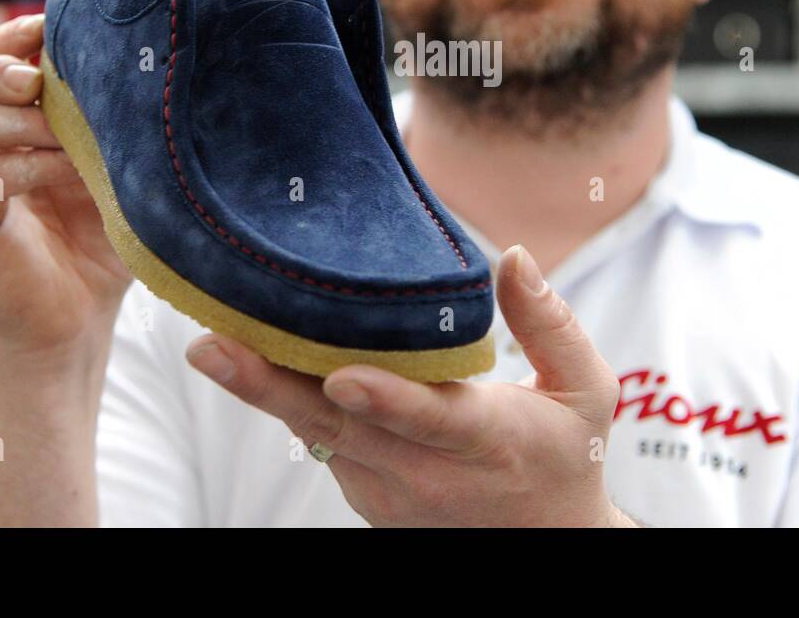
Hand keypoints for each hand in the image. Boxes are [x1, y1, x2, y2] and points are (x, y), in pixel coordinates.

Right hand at [0, 14, 132, 353]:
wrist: (81, 311)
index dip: (16, 34)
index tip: (59, 29)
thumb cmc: (102, 230)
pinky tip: (69, 172)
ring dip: (23, 121)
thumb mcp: (109, 160)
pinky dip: (27, 167)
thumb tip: (124, 60)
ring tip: (71, 136)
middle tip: (37, 77)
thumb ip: (100, 115)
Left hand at [186, 244, 633, 526]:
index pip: (429, 419)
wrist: (546, 543)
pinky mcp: (365, 493)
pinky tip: (251, 359)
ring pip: (317, 434)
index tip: (341, 377)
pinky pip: (320, 440)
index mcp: (487, 441)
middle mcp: (428, 472)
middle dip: (272, 386)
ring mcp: (389, 489)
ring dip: (265, 390)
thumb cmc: (566, 454)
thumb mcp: (586, 389)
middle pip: (340, 427)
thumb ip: (551, 323)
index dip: (386, 398)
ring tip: (214, 343)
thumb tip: (510, 255)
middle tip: (213, 346)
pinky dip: (288, 402)